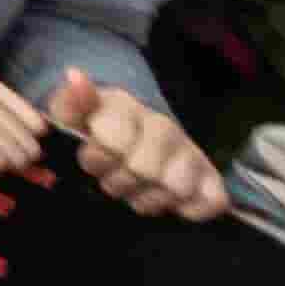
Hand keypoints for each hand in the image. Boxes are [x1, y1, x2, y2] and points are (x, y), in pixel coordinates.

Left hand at [51, 69, 230, 217]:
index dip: (97, 158)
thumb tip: (76, 76)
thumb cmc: (96, 133)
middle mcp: (165, 126)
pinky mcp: (211, 178)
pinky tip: (171, 204)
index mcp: (129, 108)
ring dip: (149, 199)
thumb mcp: (72, 116)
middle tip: (112, 179)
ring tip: (136, 190)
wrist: (129, 141)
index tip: (89, 158)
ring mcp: (191, 152)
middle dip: (120, 182)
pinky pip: (213, 200)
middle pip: (146, 169)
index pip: (116, 139)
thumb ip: (70, 102)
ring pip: (176, 188)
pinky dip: (191, 209)